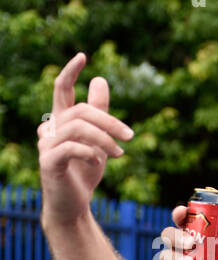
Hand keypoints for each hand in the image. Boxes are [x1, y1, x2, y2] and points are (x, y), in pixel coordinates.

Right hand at [37, 53, 133, 226]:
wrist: (73, 203)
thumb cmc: (84, 171)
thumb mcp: (99, 140)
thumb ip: (99, 113)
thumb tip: (99, 80)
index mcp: (62, 120)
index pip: (61, 89)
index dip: (70, 72)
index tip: (83, 56)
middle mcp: (50, 128)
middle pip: (81, 110)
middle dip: (110, 121)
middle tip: (131, 136)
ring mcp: (45, 145)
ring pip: (78, 127)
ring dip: (105, 139)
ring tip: (120, 154)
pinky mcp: (48, 162)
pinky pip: (70, 148)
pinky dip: (90, 152)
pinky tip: (99, 162)